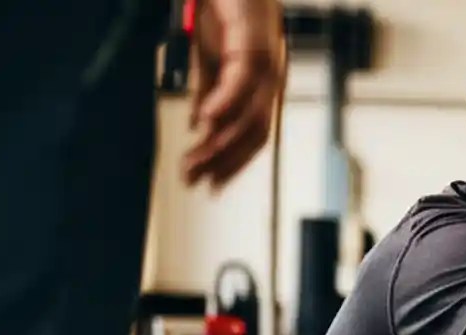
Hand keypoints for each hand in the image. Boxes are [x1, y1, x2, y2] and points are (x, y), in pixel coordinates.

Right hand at [182, 0, 286, 188]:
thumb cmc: (223, 6)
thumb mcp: (208, 57)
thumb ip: (207, 92)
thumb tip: (198, 127)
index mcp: (263, 84)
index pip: (254, 136)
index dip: (233, 164)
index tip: (210, 186)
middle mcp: (272, 77)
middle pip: (255, 133)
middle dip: (223, 162)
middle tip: (194, 181)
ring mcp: (268, 61)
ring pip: (251, 115)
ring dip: (219, 142)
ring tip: (193, 160)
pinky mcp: (254, 40)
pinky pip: (242, 81)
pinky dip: (223, 103)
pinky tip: (204, 121)